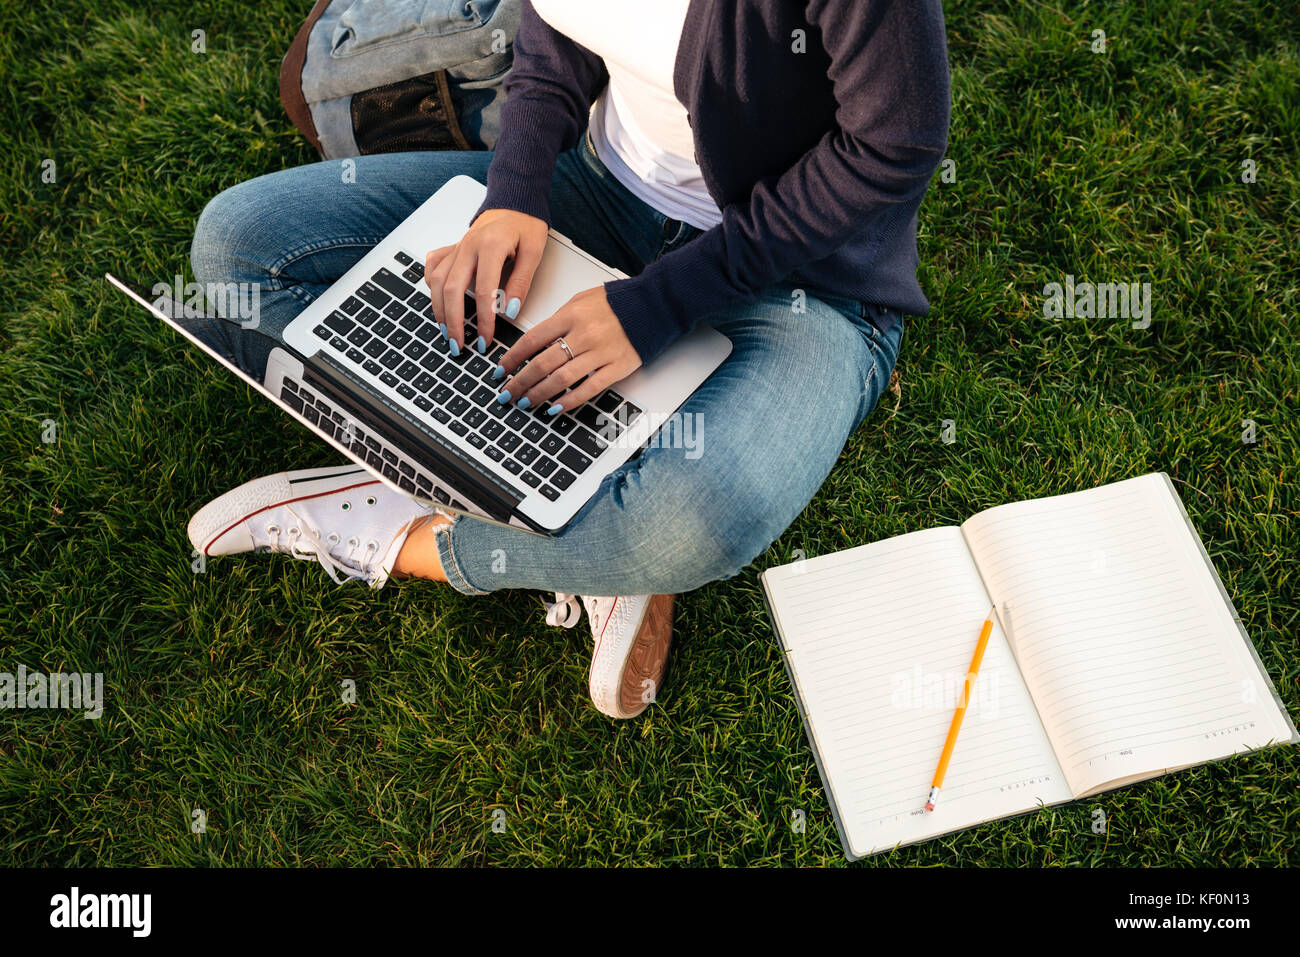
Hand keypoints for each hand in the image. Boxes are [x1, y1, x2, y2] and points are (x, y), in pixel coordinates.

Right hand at [423, 208, 547, 353]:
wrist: (514, 201)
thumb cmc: (525, 224)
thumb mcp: (534, 251)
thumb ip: (521, 282)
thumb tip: (510, 311)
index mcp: (490, 246)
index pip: (483, 291)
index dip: (484, 320)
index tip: (486, 339)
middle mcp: (468, 246)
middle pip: (451, 289)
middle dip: (453, 322)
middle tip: (458, 345)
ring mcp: (457, 246)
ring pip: (436, 281)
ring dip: (438, 309)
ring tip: (447, 331)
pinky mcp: (452, 247)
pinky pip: (433, 267)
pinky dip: (430, 285)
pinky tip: (436, 301)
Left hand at [493, 286, 641, 413]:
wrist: (654, 305)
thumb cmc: (617, 302)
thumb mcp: (580, 300)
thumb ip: (559, 320)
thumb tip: (535, 342)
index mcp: (570, 315)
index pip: (531, 340)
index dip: (512, 358)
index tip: (500, 371)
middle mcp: (583, 334)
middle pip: (542, 363)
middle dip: (520, 382)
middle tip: (507, 394)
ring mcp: (600, 353)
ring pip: (562, 379)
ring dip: (539, 394)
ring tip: (526, 403)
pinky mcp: (617, 367)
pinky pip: (589, 389)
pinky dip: (569, 401)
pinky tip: (555, 408)